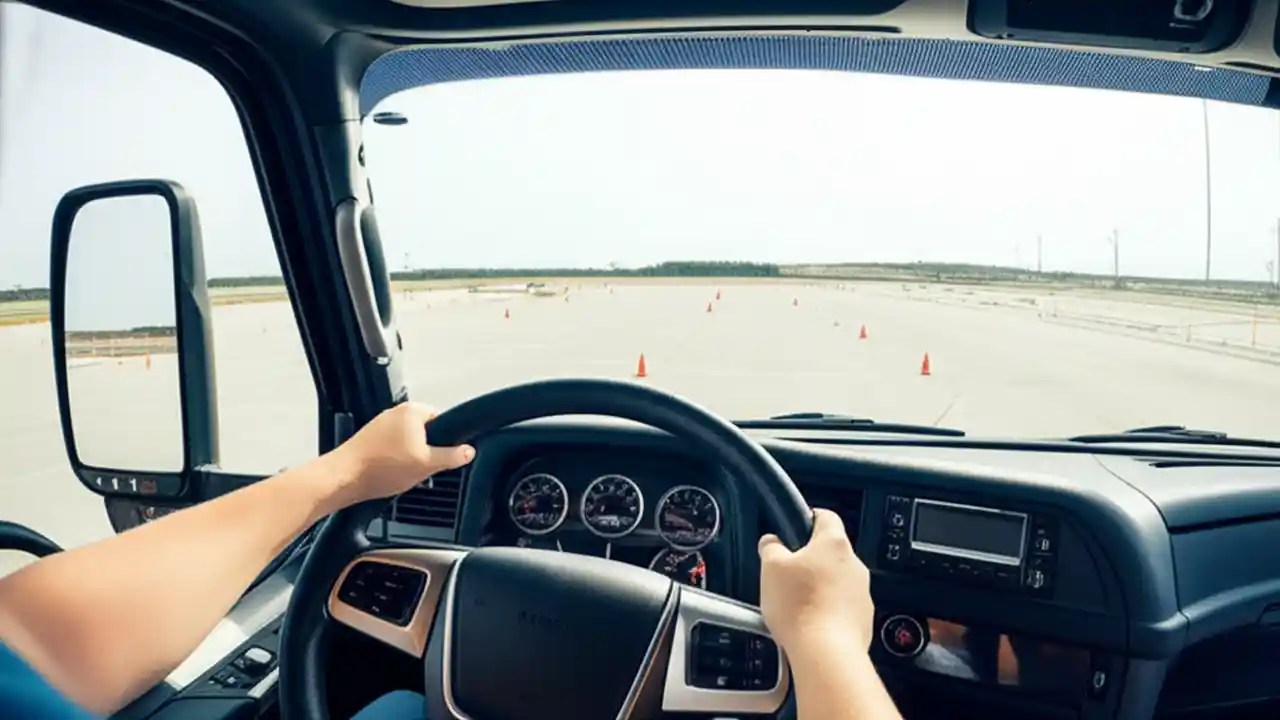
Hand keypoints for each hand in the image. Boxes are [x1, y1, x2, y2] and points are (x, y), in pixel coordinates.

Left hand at [326, 402, 474, 506]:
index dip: (447, 440)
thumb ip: (452, 456)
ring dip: (410, 458)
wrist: (343, 478)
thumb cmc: (381, 467)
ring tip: (404, 474)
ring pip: (408, 442)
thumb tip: (469, 451)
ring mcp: (380, 425)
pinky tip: (391, 475)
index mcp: (412, 410)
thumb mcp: (427, 464)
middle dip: (426, 452)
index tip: (444, 456)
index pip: (442, 420)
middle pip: (425, 432)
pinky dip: (395, 461)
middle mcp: (395, 413)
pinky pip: (392, 449)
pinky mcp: (369, 439)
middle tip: (423, 468)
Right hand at [758, 509, 873, 658]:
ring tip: (796, 604)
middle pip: (830, 552)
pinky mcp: (863, 618)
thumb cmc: (800, 607)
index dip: (809, 518)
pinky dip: (828, 611)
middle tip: (787, 574)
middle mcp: (854, 564)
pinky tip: (810, 623)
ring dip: (820, 587)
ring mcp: (862, 593)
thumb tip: (771, 542)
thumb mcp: (771, 567)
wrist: (826, 653)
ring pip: (837, 581)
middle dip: (810, 561)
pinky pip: (843, 607)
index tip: (798, 526)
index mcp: (834, 543)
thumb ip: (770, 546)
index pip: (826, 515)